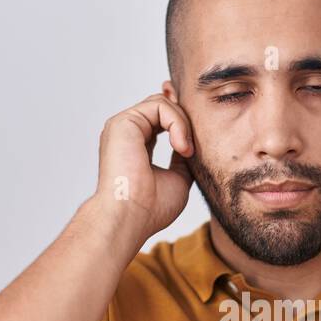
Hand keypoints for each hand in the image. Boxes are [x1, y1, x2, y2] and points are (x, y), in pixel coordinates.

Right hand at [94, 93, 194, 237]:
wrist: (131, 217)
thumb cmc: (150, 208)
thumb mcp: (177, 179)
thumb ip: (182, 159)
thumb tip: (190, 145)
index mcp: (136, 144)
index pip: (159, 118)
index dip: (180, 118)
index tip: (197, 133)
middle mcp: (127, 132)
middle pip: (162, 105)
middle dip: (185, 117)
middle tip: (193, 147)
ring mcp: (123, 126)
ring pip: (162, 103)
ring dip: (183, 124)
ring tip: (186, 151)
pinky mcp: (124, 122)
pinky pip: (160, 106)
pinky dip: (177, 123)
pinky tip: (181, 147)